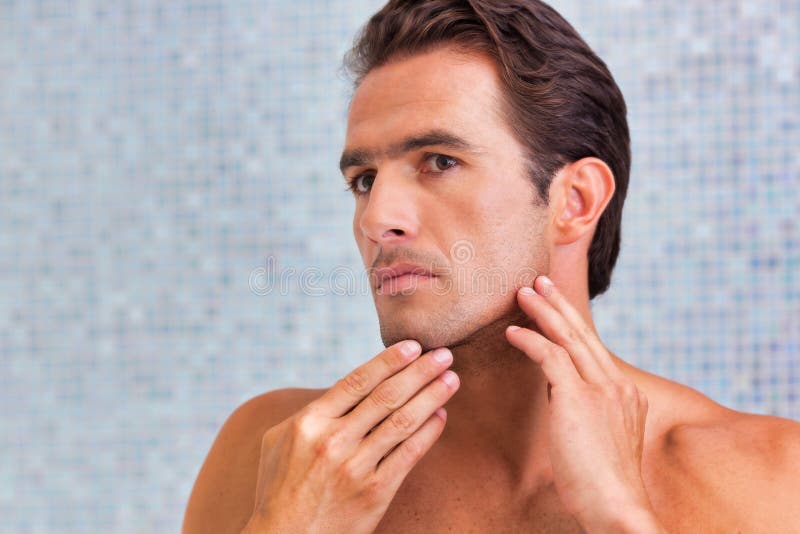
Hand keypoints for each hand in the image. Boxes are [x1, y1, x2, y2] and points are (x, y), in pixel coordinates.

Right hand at [243, 341, 458, 533]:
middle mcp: (333, 441)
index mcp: (310, 422)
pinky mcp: (375, 492)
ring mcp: (356, 467)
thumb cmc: (280, 486)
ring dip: (431, 396)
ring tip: (451, 379)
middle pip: (386, 396)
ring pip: (402, 421)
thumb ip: (313, 410)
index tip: (413, 345)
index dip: (389, 360)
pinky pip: (409, 454)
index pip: (358, 381)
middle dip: (420, 371)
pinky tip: (441, 415)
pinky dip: (429, 432)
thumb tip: (350, 388)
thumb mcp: (280, 441)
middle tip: (444, 353)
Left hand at [505, 275, 665, 533]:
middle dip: (560, 305)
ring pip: (569, 337)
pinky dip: (530, 340)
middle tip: (540, 282)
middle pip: (584, 335)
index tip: (556, 307)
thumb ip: (586, 413)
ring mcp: (602, 390)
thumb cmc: (602, 487)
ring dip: (544, 312)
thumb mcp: (600, 442)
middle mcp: (618, 386)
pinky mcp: (579, 398)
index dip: (573, 325)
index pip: (594, 350)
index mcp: (627, 396)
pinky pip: (551, 356)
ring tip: (523, 294)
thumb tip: (560, 396)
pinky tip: (513, 333)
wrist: (617, 508)